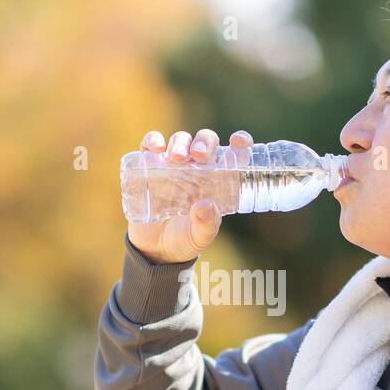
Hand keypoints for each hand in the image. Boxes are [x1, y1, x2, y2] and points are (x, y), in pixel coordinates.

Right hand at [126, 128, 252, 263]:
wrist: (154, 249)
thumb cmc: (185, 239)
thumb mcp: (200, 237)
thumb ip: (206, 224)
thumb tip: (206, 204)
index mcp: (218, 179)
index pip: (233, 153)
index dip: (240, 141)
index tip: (238, 142)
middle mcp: (197, 167)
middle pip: (205, 141)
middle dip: (204, 142)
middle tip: (199, 156)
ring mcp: (173, 165)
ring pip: (181, 140)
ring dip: (180, 142)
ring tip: (177, 158)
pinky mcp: (149, 167)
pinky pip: (150, 146)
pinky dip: (153, 141)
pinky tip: (155, 147)